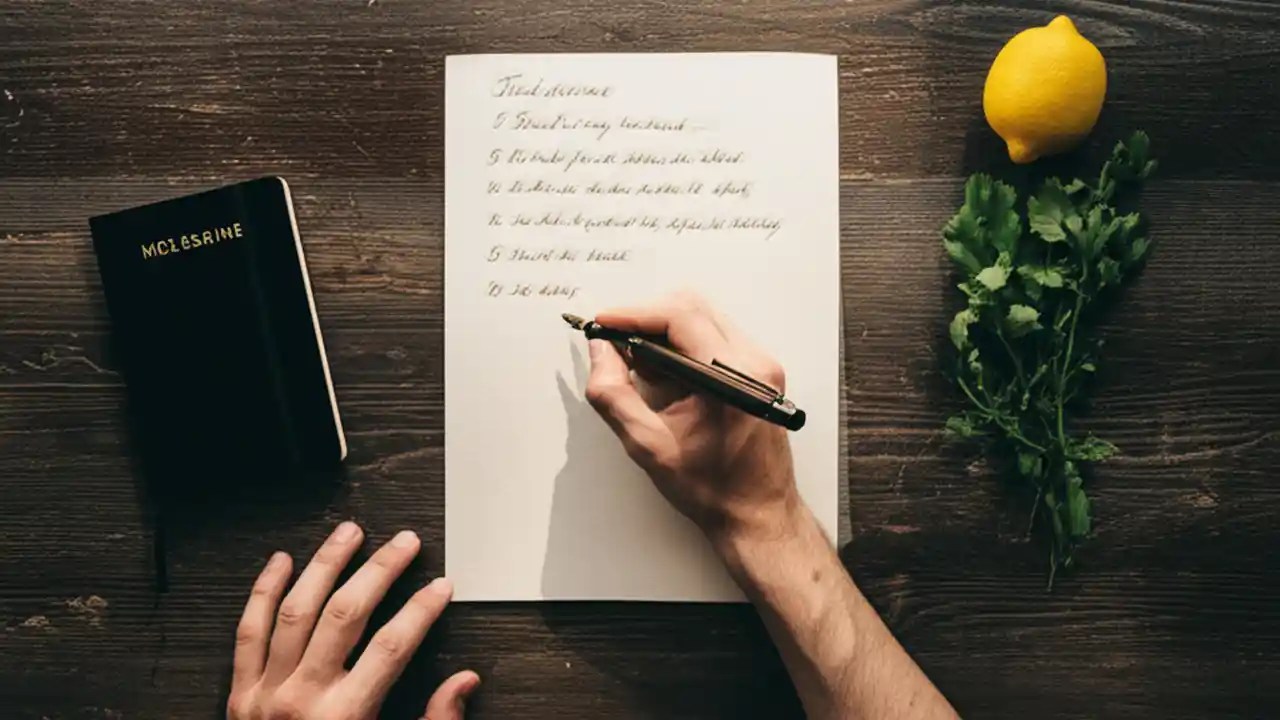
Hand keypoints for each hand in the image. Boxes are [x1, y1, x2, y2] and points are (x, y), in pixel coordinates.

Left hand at [228, 522, 478, 719]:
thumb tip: (464, 683)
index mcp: (345, 719)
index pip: (393, 647)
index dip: (422, 610)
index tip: (441, 587)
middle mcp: (302, 700)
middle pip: (346, 614)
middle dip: (380, 571)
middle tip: (405, 543)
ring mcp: (265, 695)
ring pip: (296, 610)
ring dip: (324, 565)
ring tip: (350, 534)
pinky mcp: (240, 696)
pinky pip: (247, 632)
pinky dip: (262, 592)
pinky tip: (281, 562)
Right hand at [584, 292, 800, 545]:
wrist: (757, 514)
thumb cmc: (712, 489)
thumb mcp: (648, 445)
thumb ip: (614, 394)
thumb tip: (599, 351)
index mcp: (732, 378)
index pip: (679, 317)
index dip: (633, 314)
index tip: (603, 323)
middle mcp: (755, 363)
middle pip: (693, 307)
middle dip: (647, 320)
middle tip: (616, 345)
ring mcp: (762, 365)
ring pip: (704, 318)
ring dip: (664, 333)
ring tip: (640, 368)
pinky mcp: (759, 372)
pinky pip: (715, 338)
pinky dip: (683, 346)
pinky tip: (666, 378)